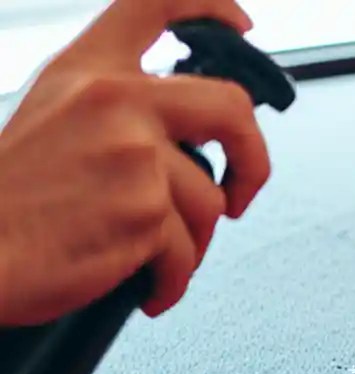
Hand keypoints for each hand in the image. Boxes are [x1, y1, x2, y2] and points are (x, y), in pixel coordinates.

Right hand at [0, 0, 270, 325]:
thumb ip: (115, 112)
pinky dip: (173, 281)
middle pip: (231, 106)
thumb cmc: (10, 202)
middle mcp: (114, 100)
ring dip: (193, 243)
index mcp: (88, 69)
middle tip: (239, 194)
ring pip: (209, 201)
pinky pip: (188, 253)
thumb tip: (187, 138)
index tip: (239, 26)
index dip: (210, 5)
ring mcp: (133, 153)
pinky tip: (149, 288)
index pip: (155, 3)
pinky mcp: (144, 211)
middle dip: (253, 160)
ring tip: (156, 260)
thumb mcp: (52, 119)